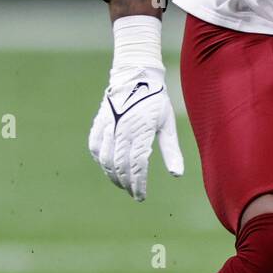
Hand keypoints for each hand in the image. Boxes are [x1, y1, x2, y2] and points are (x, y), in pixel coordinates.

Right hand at [88, 16, 183, 200]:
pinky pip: (96, 148)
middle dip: (127, 183)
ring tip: (123, 184)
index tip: (141, 196)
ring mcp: (108, 126)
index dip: (138, 183)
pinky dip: (101, 160)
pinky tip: (109, 167)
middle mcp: (122, 129)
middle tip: (134, 193)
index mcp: (141, 130)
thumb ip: (171, 150)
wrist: (135, 76)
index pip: (137, 165)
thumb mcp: (167, 123)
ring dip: (113, 176)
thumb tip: (177, 175)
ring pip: (106, 160)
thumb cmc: (155, 100)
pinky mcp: (99, 123)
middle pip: (120, 166)